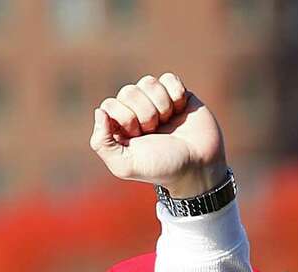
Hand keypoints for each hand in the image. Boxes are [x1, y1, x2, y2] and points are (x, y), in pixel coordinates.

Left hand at [90, 73, 227, 197]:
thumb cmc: (160, 167)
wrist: (198, 164)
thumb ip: (102, 143)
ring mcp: (155, 101)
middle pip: (128, 91)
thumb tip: (99, 111)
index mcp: (117, 127)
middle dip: (144, 113)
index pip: (109, 104)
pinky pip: (169, 78)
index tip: (137, 136)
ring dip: (161, 104)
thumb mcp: (125, 165)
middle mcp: (134, 111)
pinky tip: (180, 110)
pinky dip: (176, 94)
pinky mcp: (176, 93)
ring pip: (148, 82)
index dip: (125, 118)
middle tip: (154, 131)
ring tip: (167, 122)